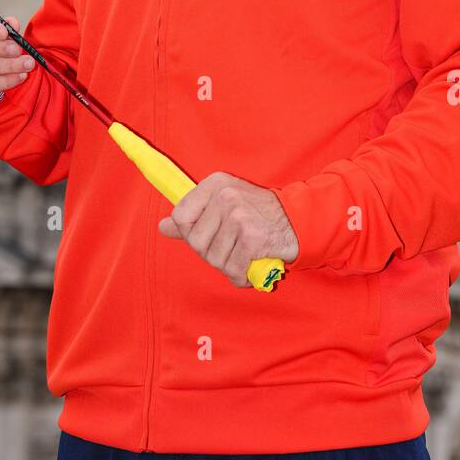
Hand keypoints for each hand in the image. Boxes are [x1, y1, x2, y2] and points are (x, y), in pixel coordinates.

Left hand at [157, 171, 298, 286]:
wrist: (297, 221)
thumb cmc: (257, 213)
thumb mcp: (224, 204)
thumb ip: (192, 216)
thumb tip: (162, 227)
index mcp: (215, 184)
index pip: (180, 216)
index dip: (192, 233)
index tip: (211, 233)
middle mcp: (225, 196)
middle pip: (196, 242)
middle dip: (213, 252)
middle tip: (232, 245)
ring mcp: (239, 216)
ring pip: (214, 259)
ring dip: (229, 265)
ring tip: (244, 252)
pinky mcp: (252, 238)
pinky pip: (232, 269)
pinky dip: (241, 275)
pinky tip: (251, 265)